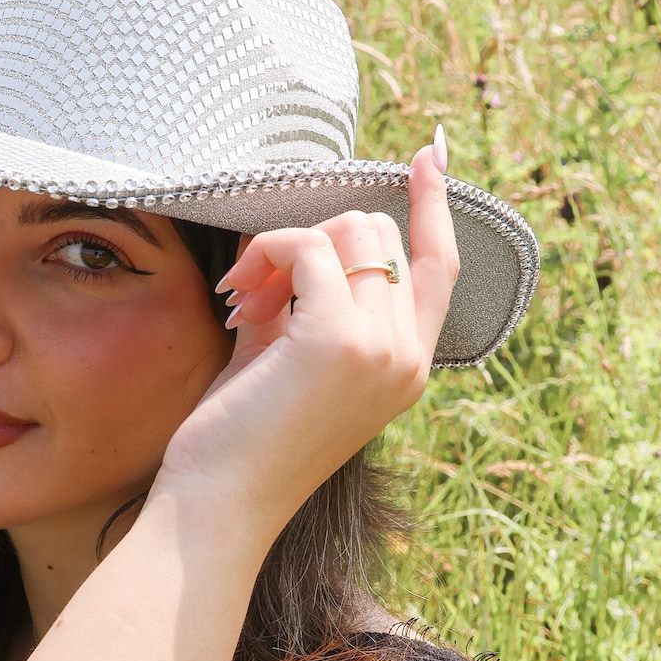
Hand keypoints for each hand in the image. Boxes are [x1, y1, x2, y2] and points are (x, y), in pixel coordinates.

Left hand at [153, 142, 458, 543]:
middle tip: (254, 293)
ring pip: (346, 231)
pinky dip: (263, 256)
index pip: (439, 266)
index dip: (434, 204)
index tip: (429, 155)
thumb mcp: (286, 360)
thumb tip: (297, 244)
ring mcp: (379, 347)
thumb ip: (305, 304)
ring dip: (282, 248)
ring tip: (242, 302)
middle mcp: (405, 358)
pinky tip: (235, 302)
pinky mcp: (338, 339)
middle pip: (378, 233)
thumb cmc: (240, 442)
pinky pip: (305, 246)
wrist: (220, 505)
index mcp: (406, 369)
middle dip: (311, 239)